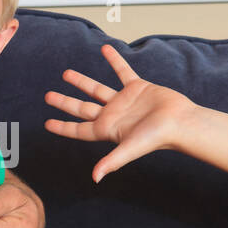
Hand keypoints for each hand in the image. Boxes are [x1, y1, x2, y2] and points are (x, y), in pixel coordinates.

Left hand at [44, 44, 194, 182]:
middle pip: (82, 108)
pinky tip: (104, 49)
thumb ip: (112, 162)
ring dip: (81, 81)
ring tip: (66, 73)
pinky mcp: (137, 87)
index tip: (47, 123)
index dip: (63, 127)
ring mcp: (123, 101)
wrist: (180, 122)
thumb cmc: (157, 138)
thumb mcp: (130, 149)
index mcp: (107, 130)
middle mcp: (112, 115)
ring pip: (97, 89)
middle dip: (65, 103)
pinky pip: (122, 71)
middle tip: (48, 96)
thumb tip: (95, 178)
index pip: (79, 129)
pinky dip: (114, 60)